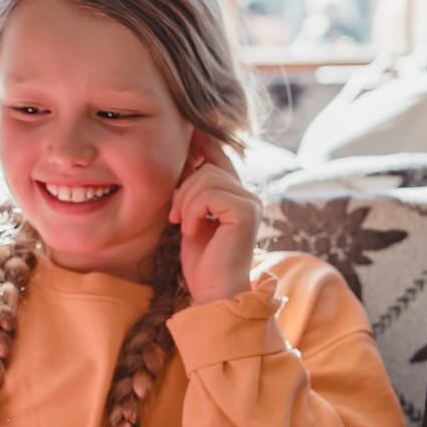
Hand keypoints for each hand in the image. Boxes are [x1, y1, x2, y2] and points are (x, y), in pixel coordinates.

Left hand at [169, 136, 260, 304]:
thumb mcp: (192, 218)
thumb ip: (193, 190)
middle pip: (208, 167)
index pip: (218, 156)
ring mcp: (251, 202)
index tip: (187, 132)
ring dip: (185, 202)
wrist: (214, 295)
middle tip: (175, 217)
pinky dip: (193, 211)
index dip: (201, 142)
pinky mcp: (246, 212)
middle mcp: (248, 196)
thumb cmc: (202, 263)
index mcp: (237, 195)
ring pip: (206, 178)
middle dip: (183, 189)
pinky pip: (210, 194)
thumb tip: (185, 153)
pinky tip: (191, 231)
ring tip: (184, 226)